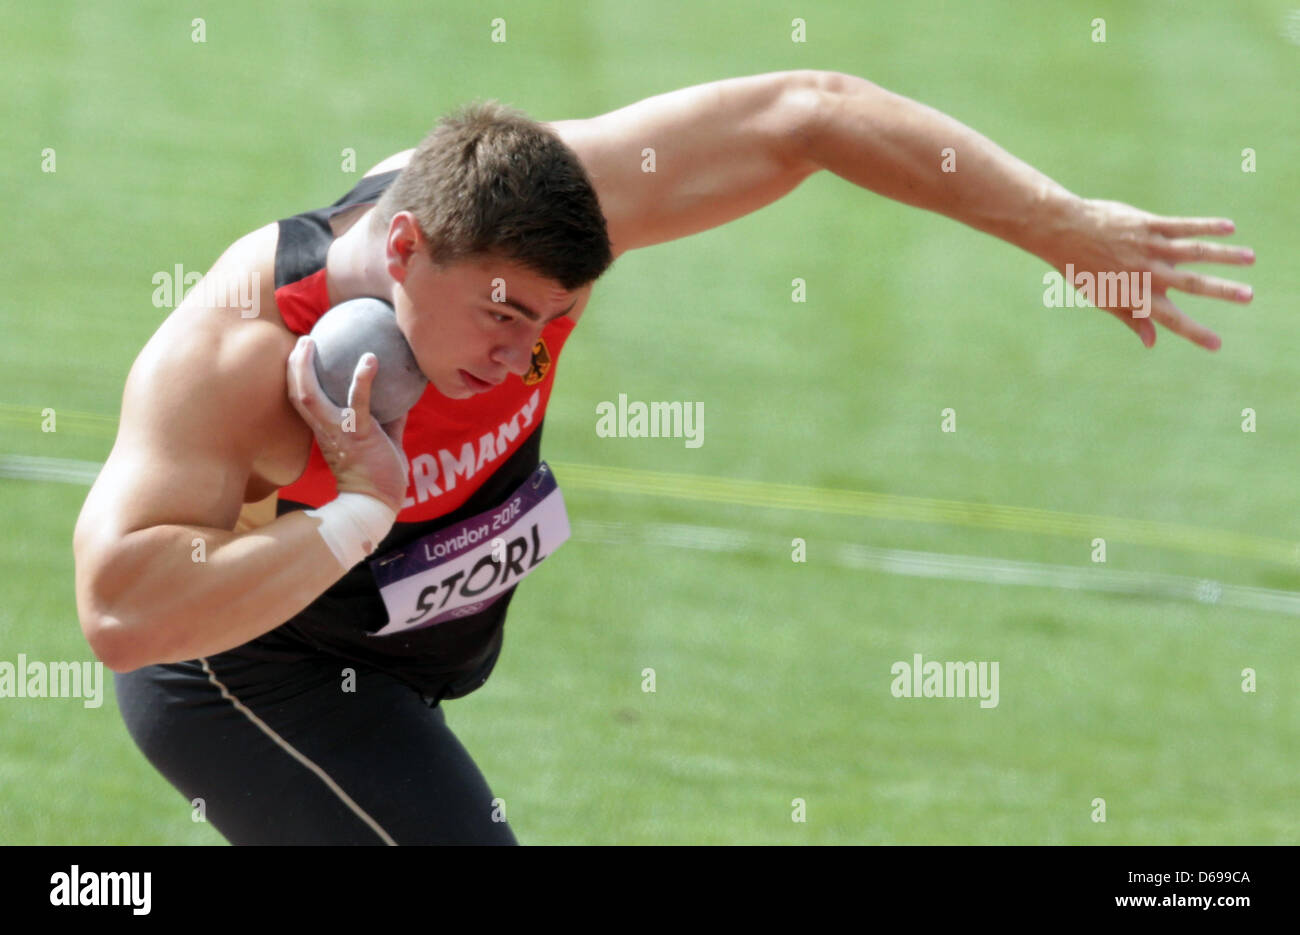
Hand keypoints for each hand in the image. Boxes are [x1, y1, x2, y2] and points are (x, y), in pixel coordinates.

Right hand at [286, 336, 408, 512]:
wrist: (377, 505)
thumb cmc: (380, 475)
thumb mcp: (386, 442)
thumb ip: (391, 421)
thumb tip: (403, 400)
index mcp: (327, 431)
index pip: (306, 401)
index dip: (300, 377)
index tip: (304, 355)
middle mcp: (325, 429)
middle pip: (296, 394)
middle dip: (294, 366)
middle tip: (303, 341)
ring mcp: (338, 432)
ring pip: (309, 396)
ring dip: (304, 368)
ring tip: (311, 342)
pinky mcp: (359, 435)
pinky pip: (358, 403)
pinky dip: (362, 379)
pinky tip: (371, 358)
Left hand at [1037, 197, 1254, 349]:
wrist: (1065, 233)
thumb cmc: (1083, 269)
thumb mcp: (1103, 298)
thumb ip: (1132, 318)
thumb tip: (1151, 342)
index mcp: (1137, 296)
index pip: (1171, 320)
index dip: (1194, 333)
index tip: (1216, 344)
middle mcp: (1148, 273)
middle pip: (1193, 284)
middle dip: (1223, 290)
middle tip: (1249, 296)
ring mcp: (1151, 248)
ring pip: (1196, 252)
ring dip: (1225, 255)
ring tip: (1250, 258)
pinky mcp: (1150, 226)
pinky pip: (1184, 226)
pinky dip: (1207, 226)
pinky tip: (1230, 226)